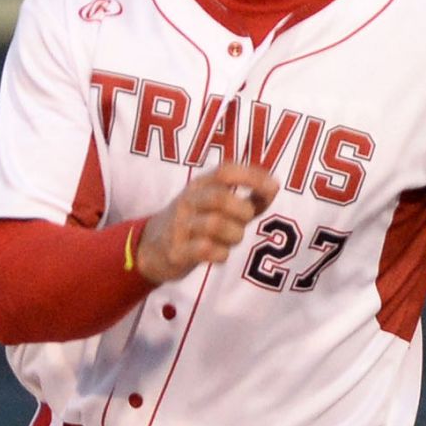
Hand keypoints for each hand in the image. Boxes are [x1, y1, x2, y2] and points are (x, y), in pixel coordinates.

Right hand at [136, 159, 278, 284]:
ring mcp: (180, 226)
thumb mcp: (218, 205)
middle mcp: (189, 201)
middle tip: (245, 221)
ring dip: (234, 235)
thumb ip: (248, 199)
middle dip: (242, 211)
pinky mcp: (176, 251)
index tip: (273, 187)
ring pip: (214, 225)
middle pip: (220, 198)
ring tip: (231, 240)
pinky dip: (220, 254)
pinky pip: (204, 250)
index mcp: (201, 185)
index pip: (226, 171)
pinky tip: (219, 254)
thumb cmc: (195, 224)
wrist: (151, 248)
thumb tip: (274, 186)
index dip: (252, 176)